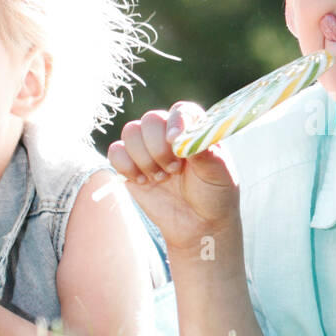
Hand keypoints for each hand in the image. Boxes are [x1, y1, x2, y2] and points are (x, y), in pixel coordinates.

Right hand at [107, 102, 240, 255]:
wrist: (198, 224)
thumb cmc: (214, 195)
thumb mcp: (219, 174)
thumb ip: (205, 153)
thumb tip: (183, 139)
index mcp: (195, 129)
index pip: (181, 111)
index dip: (176, 122)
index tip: (174, 141)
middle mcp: (169, 133)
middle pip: (150, 119)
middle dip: (158, 148)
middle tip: (173, 169)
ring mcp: (148, 147)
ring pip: (130, 132)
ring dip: (144, 158)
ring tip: (161, 177)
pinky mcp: (131, 164)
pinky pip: (116, 151)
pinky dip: (126, 166)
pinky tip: (144, 181)